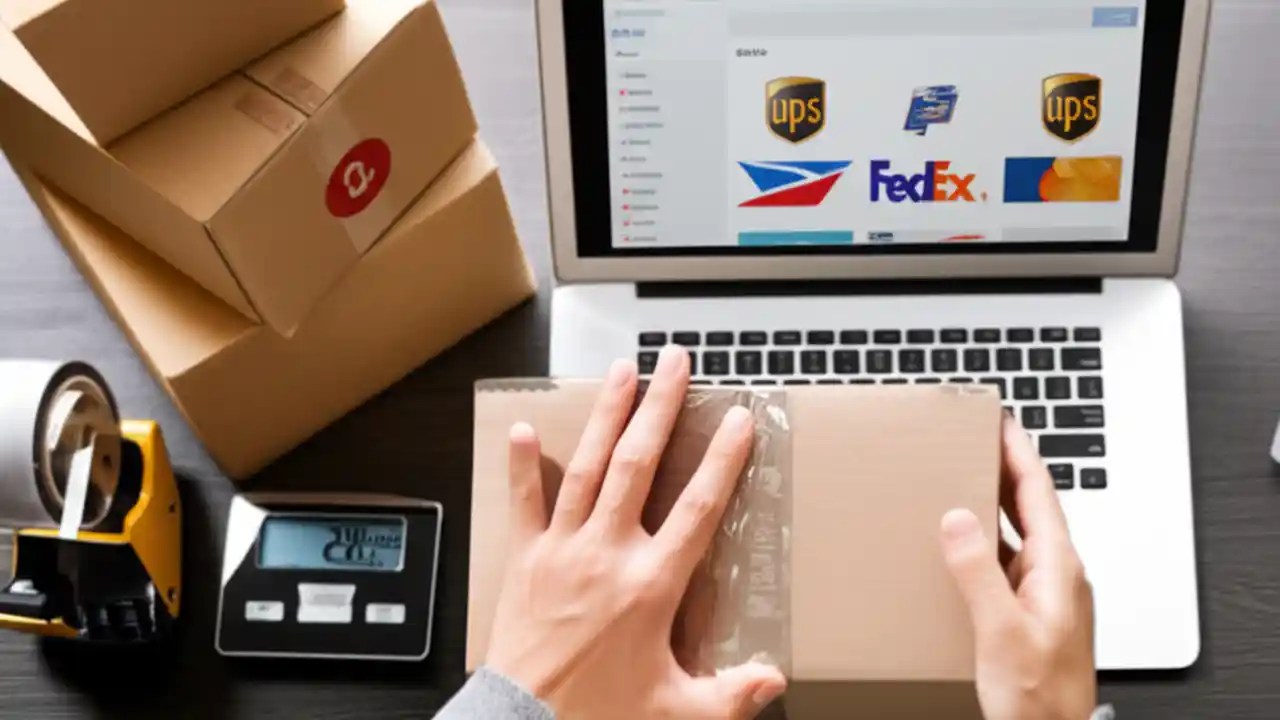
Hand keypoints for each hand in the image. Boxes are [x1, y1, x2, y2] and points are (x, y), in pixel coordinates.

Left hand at [485, 345, 786, 718]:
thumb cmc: (599, 717)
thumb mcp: (677, 713)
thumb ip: (730, 695)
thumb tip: (774, 680)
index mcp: (651, 584)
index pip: (697, 507)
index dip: (722, 460)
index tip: (738, 419)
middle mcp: (608, 553)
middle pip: (638, 464)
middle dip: (661, 408)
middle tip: (675, 363)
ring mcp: (562, 549)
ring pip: (588, 467)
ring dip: (606, 415)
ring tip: (622, 372)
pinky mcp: (524, 559)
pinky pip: (522, 502)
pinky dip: (521, 465)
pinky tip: (522, 428)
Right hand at [940, 416, 1096, 719]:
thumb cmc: (1037, 698)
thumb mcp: (1000, 630)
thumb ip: (978, 572)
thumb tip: (959, 519)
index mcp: (1058, 569)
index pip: (1039, 494)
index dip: (1019, 454)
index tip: (1001, 422)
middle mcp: (1058, 576)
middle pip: (1031, 507)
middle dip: (1005, 468)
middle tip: (980, 437)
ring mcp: (1046, 595)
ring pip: (1019, 534)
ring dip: (994, 503)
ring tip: (967, 476)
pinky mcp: (1031, 612)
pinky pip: (1008, 561)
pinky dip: (987, 541)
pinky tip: (964, 543)